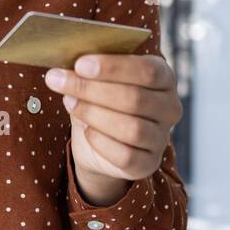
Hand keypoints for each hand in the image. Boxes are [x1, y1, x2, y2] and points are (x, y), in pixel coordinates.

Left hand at [43, 53, 181, 205]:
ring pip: (132, 128)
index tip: (80, 65)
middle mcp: (170, 107)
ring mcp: (161, 138)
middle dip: (92, 89)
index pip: (148, 71)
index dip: (113, 67)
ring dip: (93, 114)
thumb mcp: (96, 78)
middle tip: (59, 81)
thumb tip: (64, 66)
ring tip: (69, 103)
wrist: (97, 142)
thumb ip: (89, 69)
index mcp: (164, 77)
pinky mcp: (148, 164)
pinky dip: (100, 141)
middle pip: (136, 99)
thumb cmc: (100, 100)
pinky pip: (126, 155)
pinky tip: (86, 131)